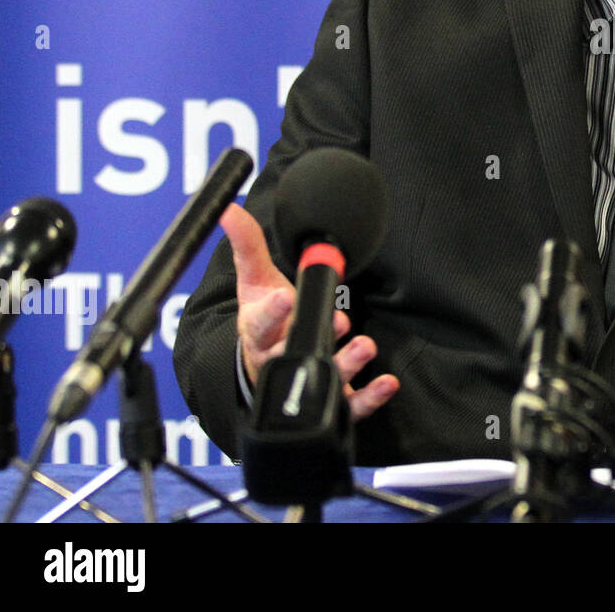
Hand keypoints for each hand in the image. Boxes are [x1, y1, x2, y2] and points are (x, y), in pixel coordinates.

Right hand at [223, 202, 398, 419]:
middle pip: (295, 356)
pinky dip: (368, 398)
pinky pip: (348, 407)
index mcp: (259, 332)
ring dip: (346, 365)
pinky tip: (387, 383)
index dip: (273, 312)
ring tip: (364, 347)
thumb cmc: (264, 319)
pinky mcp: (329, 402)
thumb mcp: (254, 281)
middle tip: (340, 324)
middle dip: (317, 341)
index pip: (261, 323)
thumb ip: (248, 245)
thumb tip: (227, 208)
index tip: (285, 296)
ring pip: (322, 382)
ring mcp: (305, 383)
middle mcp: (281, 360)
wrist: (267, 365)